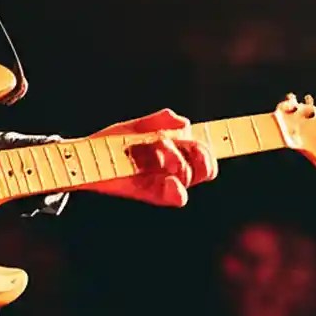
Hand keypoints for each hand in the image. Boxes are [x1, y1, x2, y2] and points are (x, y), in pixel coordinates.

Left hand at [80, 108, 216, 206]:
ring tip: (156, 153)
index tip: (232, 140)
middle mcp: (172, 169)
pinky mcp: (146, 191)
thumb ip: (159, 121)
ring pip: (187, 176)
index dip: (219, 148)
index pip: (205, 153)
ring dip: (176, 161)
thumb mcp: (135, 127)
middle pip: (204, 167)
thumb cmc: (111, 142)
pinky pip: (170, 194)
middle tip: (183, 148)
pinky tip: (171, 185)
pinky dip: (173, 189)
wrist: (83, 159)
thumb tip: (183, 122)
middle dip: (199, 156)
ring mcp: (161, 182)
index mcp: (175, 151)